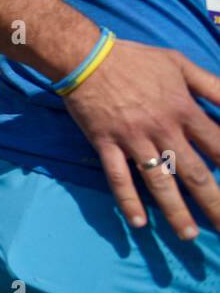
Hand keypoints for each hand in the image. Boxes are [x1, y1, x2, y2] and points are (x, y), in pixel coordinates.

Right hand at [62, 39, 219, 238]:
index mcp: (183, 109)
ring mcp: (133, 139)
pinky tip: (139, 223)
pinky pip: (118, 177)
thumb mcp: (180, 64)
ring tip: (188, 235)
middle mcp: (162, 129)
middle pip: (195, 172)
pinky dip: (128, 200)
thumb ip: (211, 85)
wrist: (85, 57)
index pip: (218, 146)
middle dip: (214, 202)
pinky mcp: (106, 144)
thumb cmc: (135, 59)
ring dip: (175, 210)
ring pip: (159, 181)